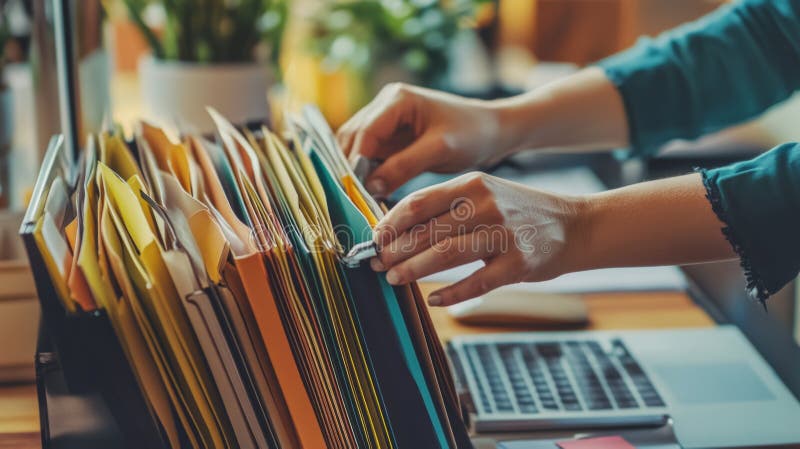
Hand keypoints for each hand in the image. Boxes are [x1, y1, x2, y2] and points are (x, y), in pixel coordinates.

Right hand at [336, 83, 508, 197]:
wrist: (492, 132)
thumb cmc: (472, 134)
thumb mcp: (439, 149)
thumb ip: (404, 166)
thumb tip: (370, 186)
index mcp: (396, 99)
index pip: (364, 132)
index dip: (356, 162)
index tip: (356, 191)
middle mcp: (385, 105)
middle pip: (352, 138)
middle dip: (351, 168)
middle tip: (354, 200)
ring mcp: (386, 121)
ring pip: (357, 148)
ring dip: (357, 172)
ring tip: (363, 199)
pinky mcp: (392, 138)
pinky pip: (371, 157)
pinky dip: (369, 174)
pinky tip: (373, 194)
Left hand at [370, 172, 585, 305]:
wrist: (575, 226)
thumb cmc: (519, 211)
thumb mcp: (485, 194)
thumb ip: (448, 206)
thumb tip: (398, 228)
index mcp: (472, 184)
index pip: (419, 202)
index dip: (391, 223)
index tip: (374, 239)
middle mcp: (486, 205)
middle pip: (428, 230)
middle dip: (396, 249)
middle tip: (377, 263)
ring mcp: (504, 235)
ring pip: (446, 254)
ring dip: (414, 269)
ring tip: (394, 279)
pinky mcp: (519, 264)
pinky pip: (477, 283)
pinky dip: (452, 294)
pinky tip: (434, 300)